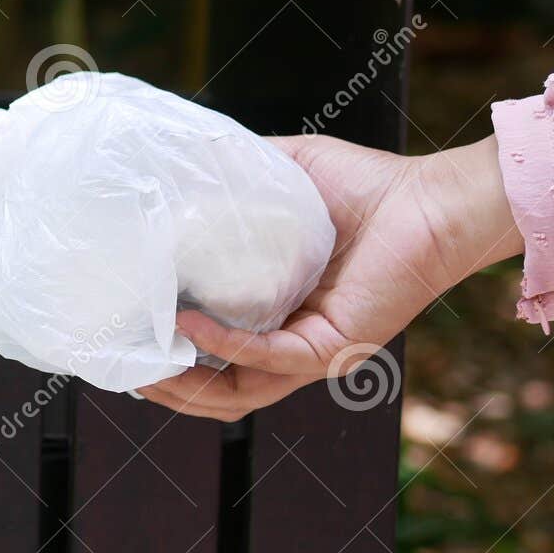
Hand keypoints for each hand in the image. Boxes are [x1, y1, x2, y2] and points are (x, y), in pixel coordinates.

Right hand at [136, 133, 523, 420]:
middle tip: (122, 362)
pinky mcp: (333, 349)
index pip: (213, 355)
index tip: (124, 335)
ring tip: (144, 360)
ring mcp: (313, 354)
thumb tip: (174, 159)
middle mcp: (293, 345)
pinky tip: (188, 325)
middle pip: (217, 391)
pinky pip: (267, 361)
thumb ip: (231, 178)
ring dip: (185, 385)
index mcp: (278, 315)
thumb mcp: (282, 175)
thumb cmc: (367, 186)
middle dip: (165, 386)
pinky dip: (223, 347)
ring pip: (236, 394)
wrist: (431, 198)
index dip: (168, 354)